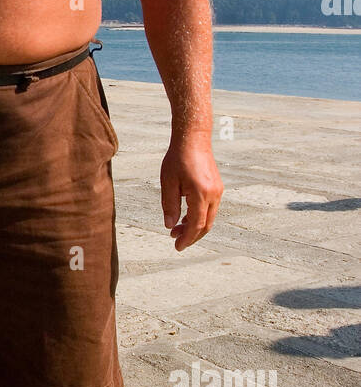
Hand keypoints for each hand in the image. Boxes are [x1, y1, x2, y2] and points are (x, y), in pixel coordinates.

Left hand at [160, 134, 223, 250]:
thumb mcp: (168, 183)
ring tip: (176, 230)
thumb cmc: (178, 158)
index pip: (196, 225)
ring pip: (209, 217)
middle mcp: (214, 194)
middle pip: (206, 225)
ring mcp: (218, 191)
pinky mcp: (217, 187)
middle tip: (176, 242)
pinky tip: (185, 217)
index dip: (187, 238)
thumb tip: (170, 226)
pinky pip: (210, 208)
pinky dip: (199, 216)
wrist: (193, 139)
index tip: (177, 247)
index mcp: (201, 193)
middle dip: (192, 236)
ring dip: (195, 226)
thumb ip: (169, 205)